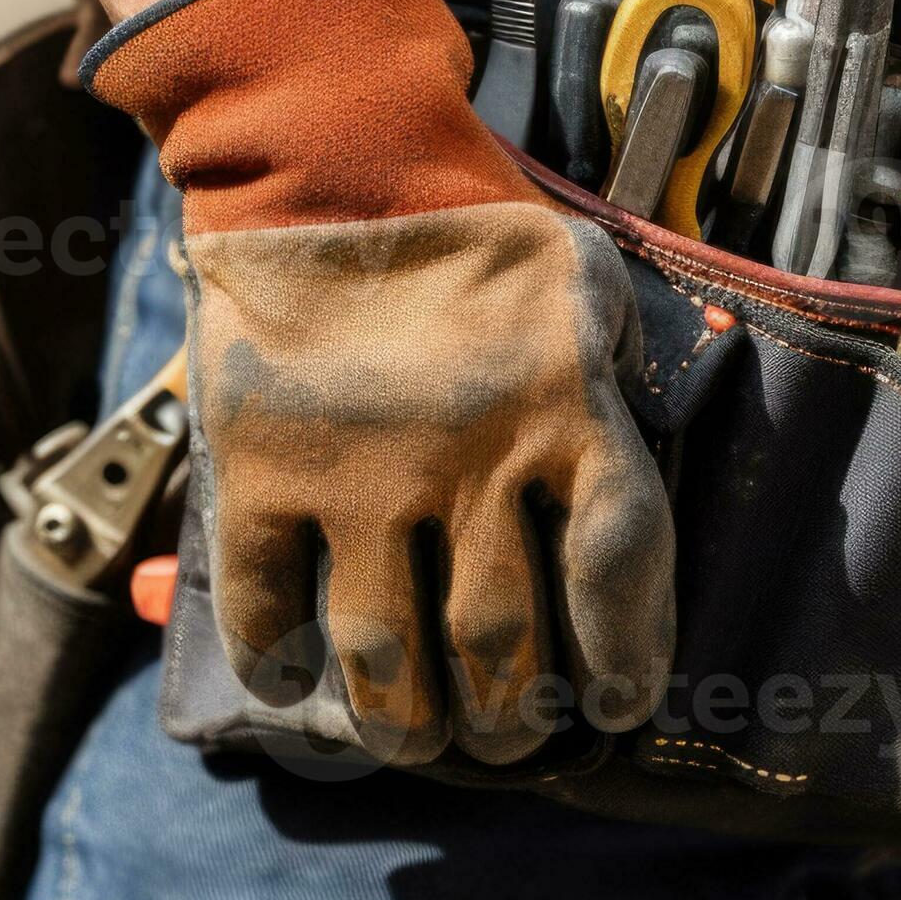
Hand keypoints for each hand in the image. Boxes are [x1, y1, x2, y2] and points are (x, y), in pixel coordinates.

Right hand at [85, 0, 675, 765]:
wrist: (330, 157)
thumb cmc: (475, 231)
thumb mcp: (589, 289)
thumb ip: (619, 387)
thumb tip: (634, 485)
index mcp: (568, 412)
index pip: (620, 572)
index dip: (626, 660)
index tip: (616, 708)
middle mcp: (472, 460)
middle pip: (501, 646)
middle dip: (511, 723)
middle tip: (510, 742)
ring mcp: (362, 474)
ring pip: (388, 652)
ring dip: (407, 722)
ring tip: (417, 740)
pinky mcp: (266, 471)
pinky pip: (270, 603)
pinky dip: (280, 663)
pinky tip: (295, 688)